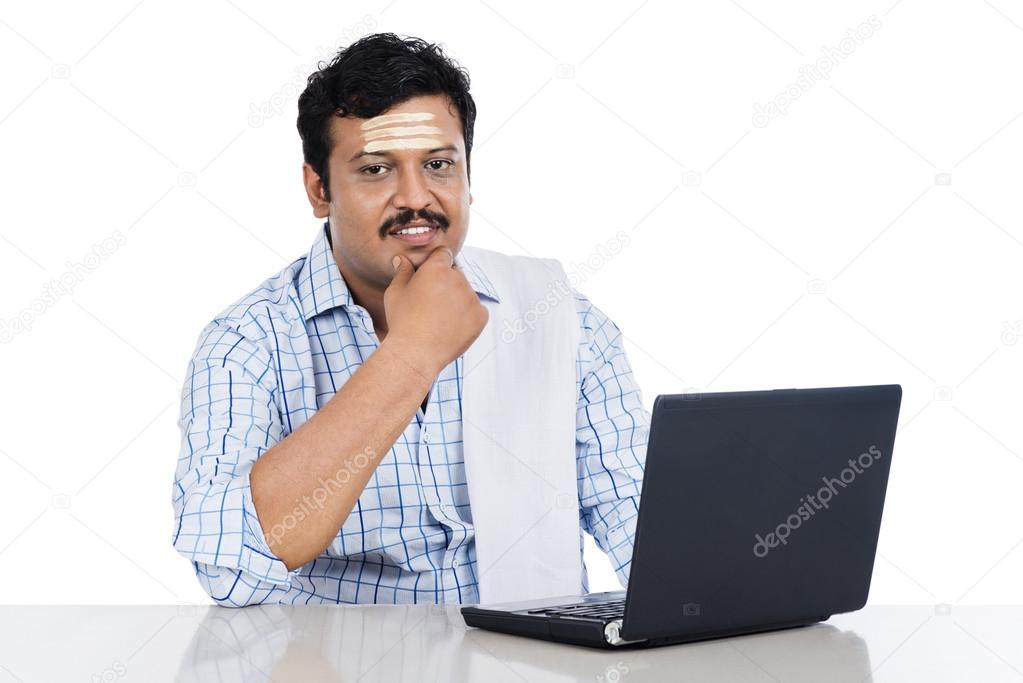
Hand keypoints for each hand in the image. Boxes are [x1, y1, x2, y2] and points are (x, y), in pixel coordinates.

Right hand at [382, 247, 488, 376]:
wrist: (416, 353)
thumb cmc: (402, 321)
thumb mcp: (395, 292)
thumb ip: (402, 272)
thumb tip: (403, 259)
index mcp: (437, 268)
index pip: (443, 254)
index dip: (436, 264)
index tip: (430, 277)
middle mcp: (458, 279)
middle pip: (456, 273)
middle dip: (446, 282)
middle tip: (431, 302)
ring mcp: (472, 298)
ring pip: (466, 292)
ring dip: (457, 299)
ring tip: (438, 318)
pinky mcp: (481, 316)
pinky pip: (476, 310)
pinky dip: (467, 316)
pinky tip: (450, 326)